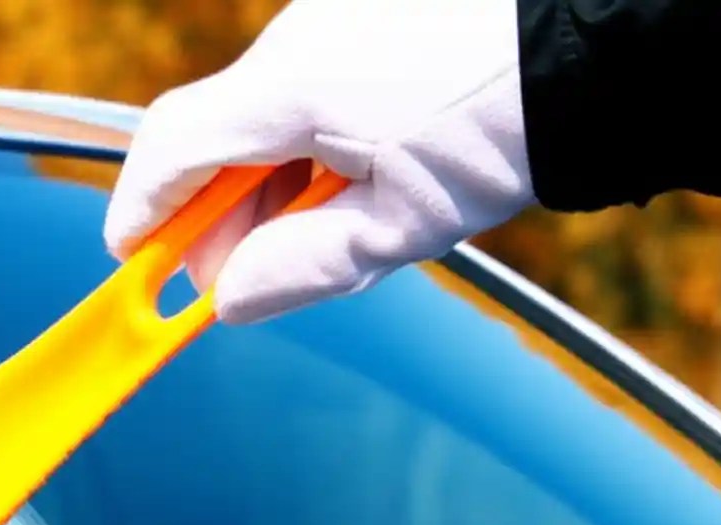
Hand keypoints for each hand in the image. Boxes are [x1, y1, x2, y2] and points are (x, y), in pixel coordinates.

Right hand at [103, 0, 535, 323]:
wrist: (591, 48)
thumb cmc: (503, 130)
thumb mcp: (402, 223)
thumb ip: (302, 268)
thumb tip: (229, 300)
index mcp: (291, 88)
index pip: (169, 146)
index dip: (137, 209)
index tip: (129, 261)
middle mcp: (292, 42)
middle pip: (209, 140)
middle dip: (211, 217)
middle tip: (238, 281)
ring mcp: (323, 25)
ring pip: (255, 118)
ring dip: (261, 185)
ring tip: (318, 232)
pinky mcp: (354, 23)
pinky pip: (297, 91)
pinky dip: (299, 146)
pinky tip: (346, 180)